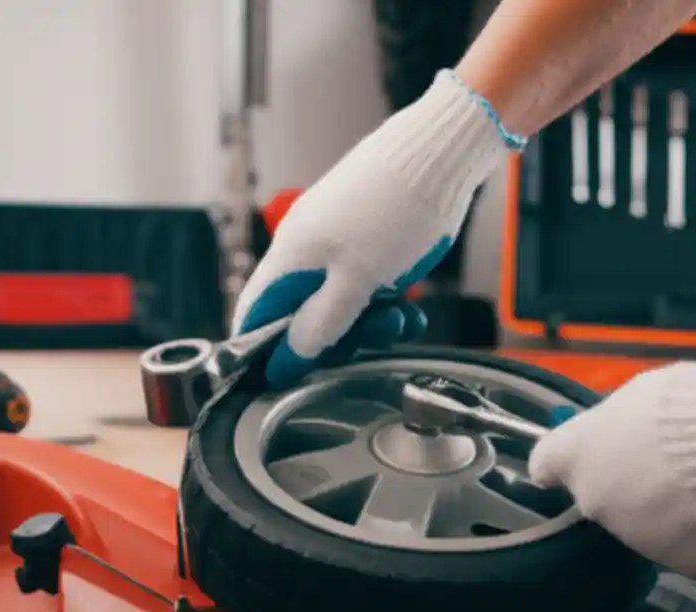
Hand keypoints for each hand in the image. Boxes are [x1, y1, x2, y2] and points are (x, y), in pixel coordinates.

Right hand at [233, 70, 521, 387]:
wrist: (441, 150)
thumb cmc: (399, 209)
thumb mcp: (360, 281)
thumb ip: (321, 324)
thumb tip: (284, 361)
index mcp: (291, 257)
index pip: (254, 318)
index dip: (267, 354)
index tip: (296, 377)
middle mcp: (306, 248)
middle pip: (303, 316)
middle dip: (340, 337)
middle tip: (378, 335)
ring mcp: (336, 240)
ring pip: (340, 302)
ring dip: (372, 321)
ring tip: (405, 318)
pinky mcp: (365, 235)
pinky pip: (365, 283)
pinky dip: (386, 300)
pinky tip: (412, 308)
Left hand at [530, 348, 695, 576]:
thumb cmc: (689, 402)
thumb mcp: (641, 394)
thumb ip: (619, 425)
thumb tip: (625, 434)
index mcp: (575, 455)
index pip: (546, 467)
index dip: (566, 463)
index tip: (586, 458)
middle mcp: (595, 505)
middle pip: (602, 501)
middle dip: (626, 489)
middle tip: (668, 466)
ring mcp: (638, 540)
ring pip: (647, 529)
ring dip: (665, 514)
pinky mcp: (684, 564)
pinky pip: (690, 546)